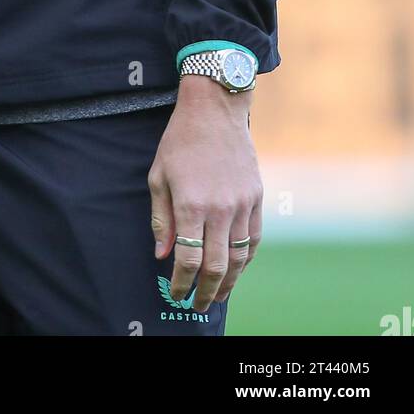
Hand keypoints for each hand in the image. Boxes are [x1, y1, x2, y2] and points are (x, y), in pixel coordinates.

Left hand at [148, 76, 262, 311]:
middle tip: (198, 305)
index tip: (176, 294)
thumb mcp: (158, 176)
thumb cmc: (180, 140)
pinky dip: (246, 259)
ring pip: (239, 257)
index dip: (181, 283)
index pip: (188, 258)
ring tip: (219, 296)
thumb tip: (161, 255)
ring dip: (230, 282)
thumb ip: (160, 219)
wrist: (214, 108)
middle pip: (217, 266)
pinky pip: (254, 238)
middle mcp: (219, 209)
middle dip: (206, 291)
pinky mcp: (256, 197)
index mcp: (190, 204)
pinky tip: (237, 268)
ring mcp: (241, 204)